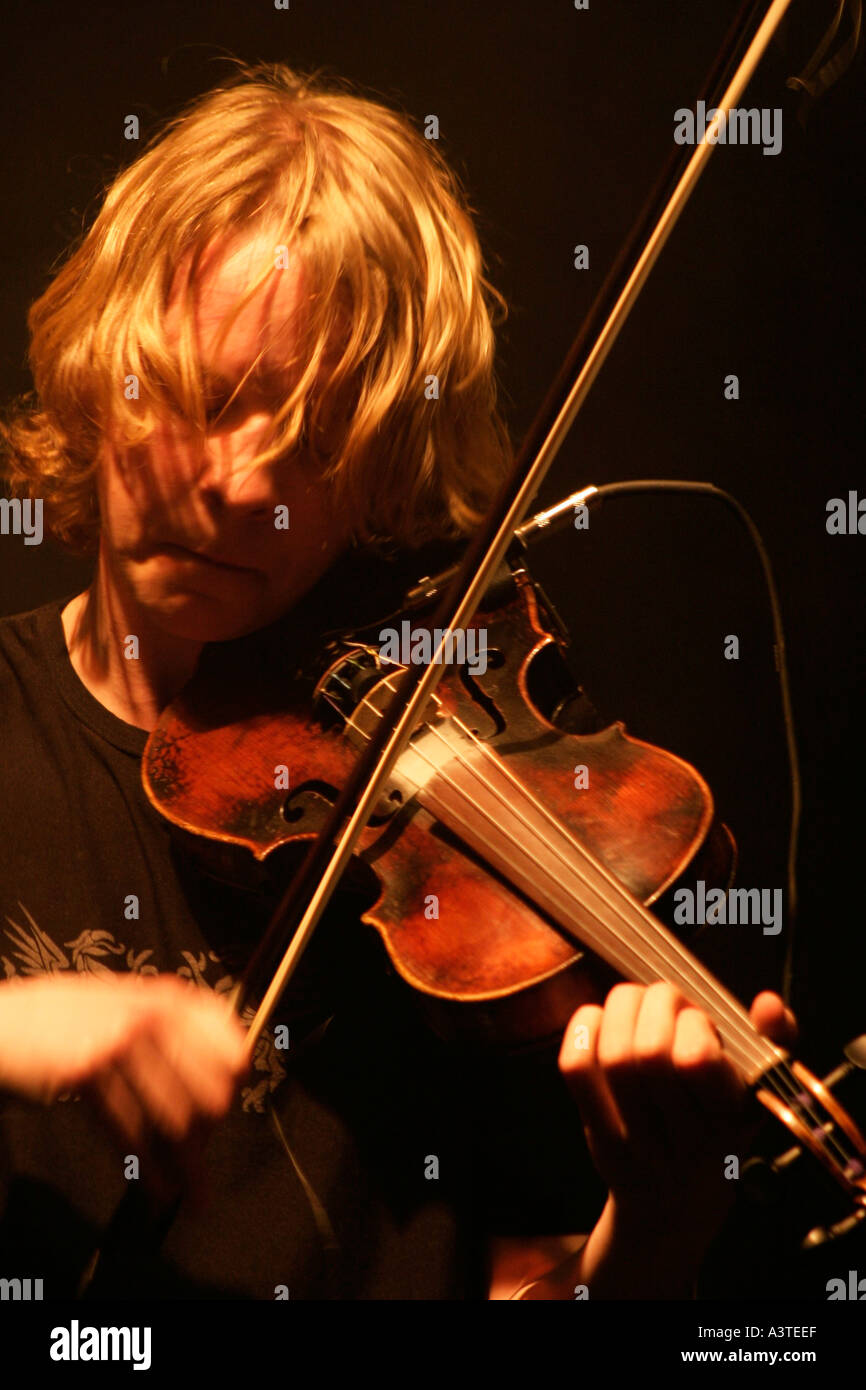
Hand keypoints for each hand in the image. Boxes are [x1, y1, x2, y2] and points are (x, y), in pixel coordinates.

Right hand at [0, 972, 248, 1203]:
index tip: (228, 1105)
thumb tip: (215, 1066)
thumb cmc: (62, 1018)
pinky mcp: (87, 1074)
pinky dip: (150, 1172)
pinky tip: (160, 1192)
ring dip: (187, 1166)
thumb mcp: (123, 1003)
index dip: (234, 1078)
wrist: (3, 1024)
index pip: (227, 1040)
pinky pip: (132, 1134)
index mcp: (165, 997)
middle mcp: (149, 1016)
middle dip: (210, 1129)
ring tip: (194, 1194)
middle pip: (209, 1087)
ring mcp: (118, 1043)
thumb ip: (165, 1023)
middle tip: (201, 1151)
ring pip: (174, 1120)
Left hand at [556, 982, 795, 1292]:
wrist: (676, 1207)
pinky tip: (601, 1020)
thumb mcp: (759, 1088)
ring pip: (614, 1056)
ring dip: (622, 1011)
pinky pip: (577, 1069)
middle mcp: (687, 1140)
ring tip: (636, 1005)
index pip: (697, 1060)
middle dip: (655, 1006)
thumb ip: (775, 1039)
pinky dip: (584, 1030)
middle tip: (665, 1002)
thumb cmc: (721, 1129)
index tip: (697, 1020)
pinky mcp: (600, 1138)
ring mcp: (639, 1143)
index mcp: (734, 1120)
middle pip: (649, 1052)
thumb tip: (768, 1004)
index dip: (692, 1022)